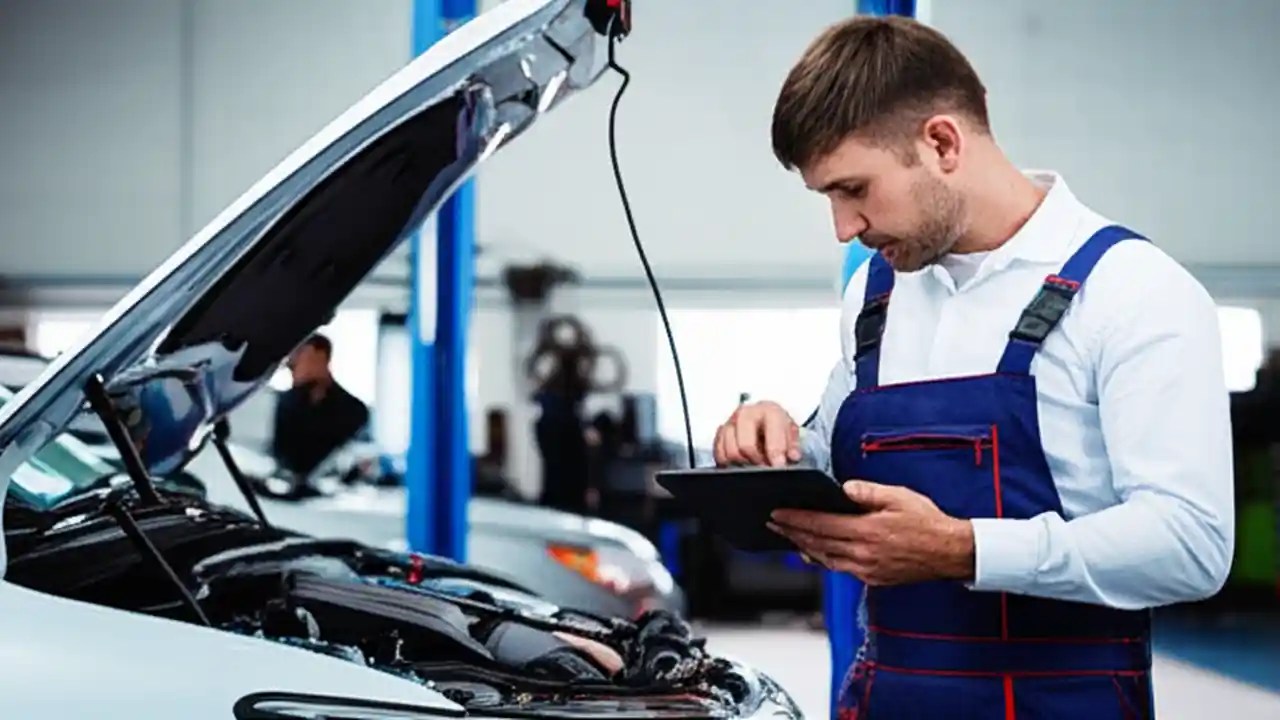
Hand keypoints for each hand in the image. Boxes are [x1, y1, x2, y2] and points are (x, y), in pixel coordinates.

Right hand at [712, 401, 801, 466]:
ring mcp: (731, 422)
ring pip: (730, 452)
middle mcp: (747, 413)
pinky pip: (719, 453)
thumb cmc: (777, 425)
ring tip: (754, 462)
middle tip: (764, 465)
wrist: (764, 418)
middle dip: (756, 460)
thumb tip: (792, 456)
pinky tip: (742, 460)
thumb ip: (793, 445)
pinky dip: (730, 461)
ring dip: (743, 462)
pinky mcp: (720, 432)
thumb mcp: (791, 432)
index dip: (775, 452)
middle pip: (745, 445)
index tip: (778, 465)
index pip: (769, 434)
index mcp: (769, 411)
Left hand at [767, 481, 974, 585]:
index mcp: (867, 532)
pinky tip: (816, 552)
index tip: (777, 514)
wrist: (949, 552)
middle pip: (817, 544)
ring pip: (825, 559)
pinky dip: (823, 559)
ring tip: (788, 536)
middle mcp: (863, 554)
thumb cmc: (926, 522)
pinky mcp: (872, 578)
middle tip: (773, 524)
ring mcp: (866, 569)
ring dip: (803, 547)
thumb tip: (843, 488)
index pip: (820, 525)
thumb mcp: (898, 496)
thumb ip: (867, 492)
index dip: (795, 520)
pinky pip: (839, 569)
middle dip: (791, 533)